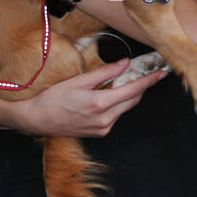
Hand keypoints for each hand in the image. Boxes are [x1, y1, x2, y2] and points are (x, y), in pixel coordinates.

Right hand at [11, 59, 167, 138]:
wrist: (37, 120)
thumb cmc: (53, 98)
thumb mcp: (78, 80)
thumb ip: (104, 72)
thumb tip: (124, 64)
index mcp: (100, 104)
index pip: (133, 90)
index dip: (148, 80)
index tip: (160, 73)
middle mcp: (105, 120)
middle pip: (132, 100)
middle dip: (139, 86)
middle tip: (144, 73)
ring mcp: (103, 129)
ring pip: (124, 108)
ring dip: (126, 95)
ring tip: (118, 83)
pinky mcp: (99, 133)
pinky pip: (115, 116)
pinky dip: (115, 104)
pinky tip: (104, 97)